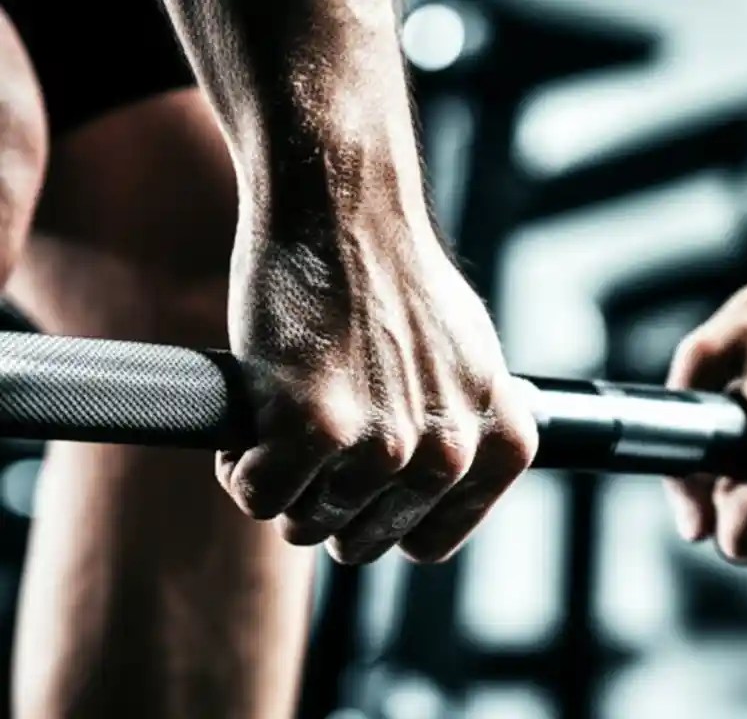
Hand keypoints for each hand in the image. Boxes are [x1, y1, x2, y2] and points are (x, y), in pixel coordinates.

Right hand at [217, 216, 537, 564]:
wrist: (345, 210)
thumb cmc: (398, 280)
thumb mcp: (468, 363)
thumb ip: (461, 434)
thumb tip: (440, 486)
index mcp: (501, 446)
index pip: (425, 542)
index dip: (377, 515)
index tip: (356, 474)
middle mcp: (453, 455)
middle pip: (360, 541)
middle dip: (324, 498)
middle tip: (314, 429)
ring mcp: (387, 447)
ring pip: (304, 523)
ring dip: (281, 477)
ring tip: (288, 405)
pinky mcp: (317, 429)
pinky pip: (259, 498)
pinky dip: (240, 465)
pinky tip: (258, 410)